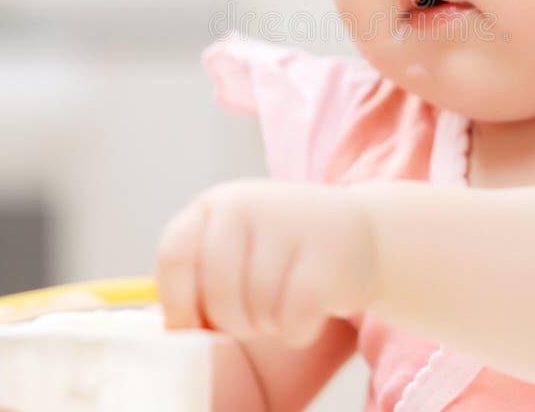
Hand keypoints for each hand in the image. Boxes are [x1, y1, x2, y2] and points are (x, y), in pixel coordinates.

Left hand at [155, 178, 377, 348]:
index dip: (176, 301)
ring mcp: (290, 225)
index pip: (175, 254)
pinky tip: (310, 309)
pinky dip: (297, 331)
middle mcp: (249, 204)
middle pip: (216, 295)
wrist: (360, 230)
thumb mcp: (237, 244)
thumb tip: (173, 331)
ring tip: (283, 302)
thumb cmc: (283, 249)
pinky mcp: (327, 257)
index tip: (190, 326)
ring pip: (255, 312)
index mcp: (218, 203)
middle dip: (231, 323)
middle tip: (251, 317)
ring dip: (268, 325)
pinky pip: (291, 322)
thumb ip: (201, 275)